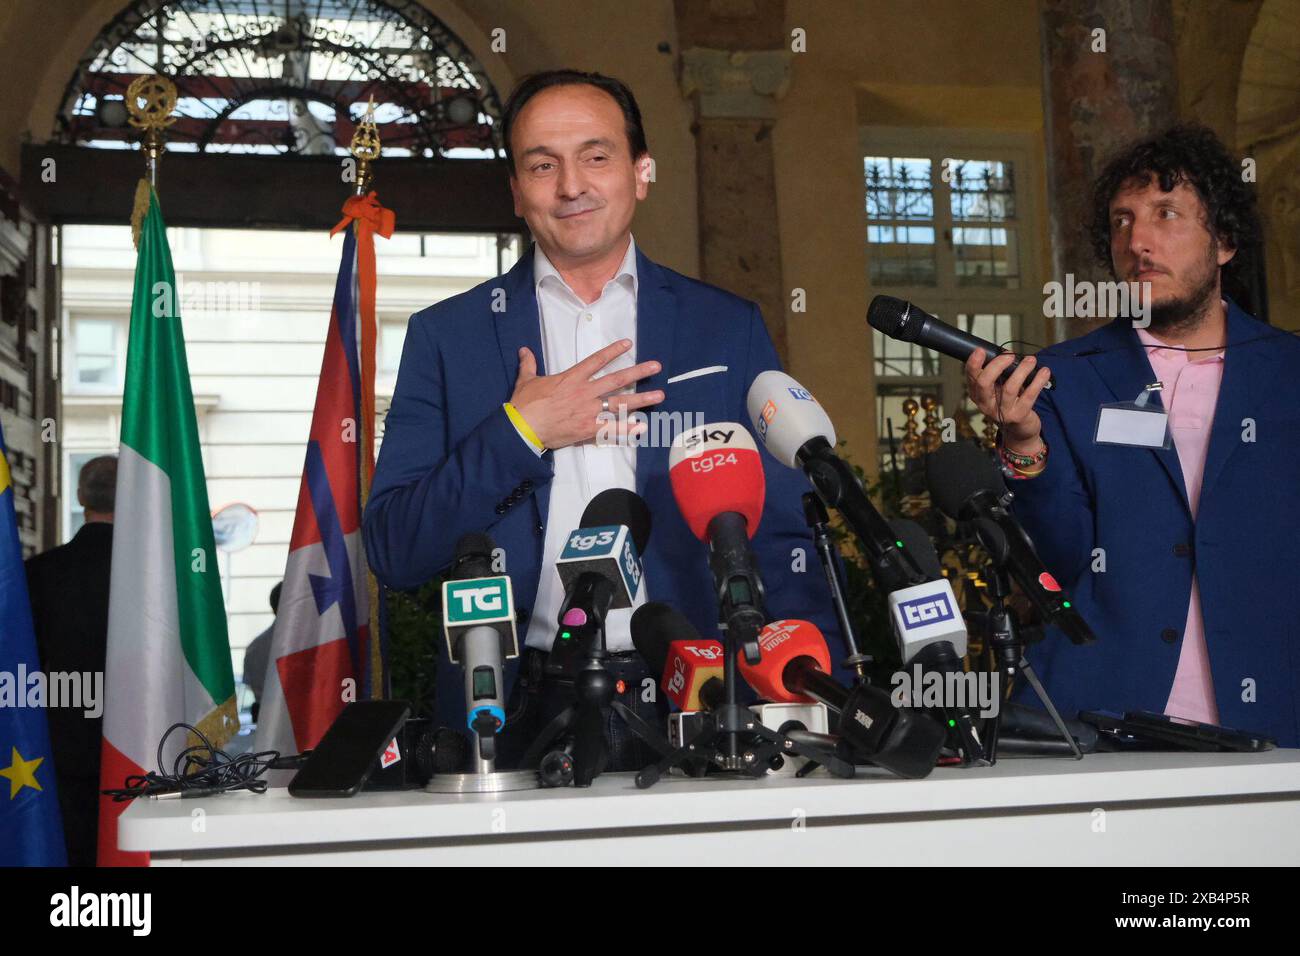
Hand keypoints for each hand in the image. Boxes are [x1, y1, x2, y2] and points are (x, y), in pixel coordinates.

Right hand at [510, 339, 663, 449]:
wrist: (523, 428)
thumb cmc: (524, 404)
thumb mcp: (527, 380)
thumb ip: (529, 364)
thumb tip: (524, 350)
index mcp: (572, 378)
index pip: (597, 360)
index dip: (613, 350)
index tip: (628, 343)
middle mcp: (585, 392)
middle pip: (617, 379)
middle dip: (638, 372)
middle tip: (656, 367)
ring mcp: (589, 411)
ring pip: (620, 403)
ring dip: (642, 399)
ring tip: (660, 395)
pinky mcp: (588, 429)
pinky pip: (612, 428)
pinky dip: (627, 428)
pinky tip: (642, 426)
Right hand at [963, 350, 1051, 452]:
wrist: (1019, 429)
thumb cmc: (1008, 403)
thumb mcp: (997, 389)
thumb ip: (998, 373)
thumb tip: (1007, 354)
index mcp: (977, 394)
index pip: (971, 377)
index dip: (974, 363)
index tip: (981, 351)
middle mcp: (986, 404)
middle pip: (984, 383)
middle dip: (996, 365)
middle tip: (1009, 356)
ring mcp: (1002, 412)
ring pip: (1009, 388)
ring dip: (1021, 370)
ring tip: (1031, 360)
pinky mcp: (1018, 416)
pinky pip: (1029, 396)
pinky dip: (1038, 381)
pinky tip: (1044, 372)